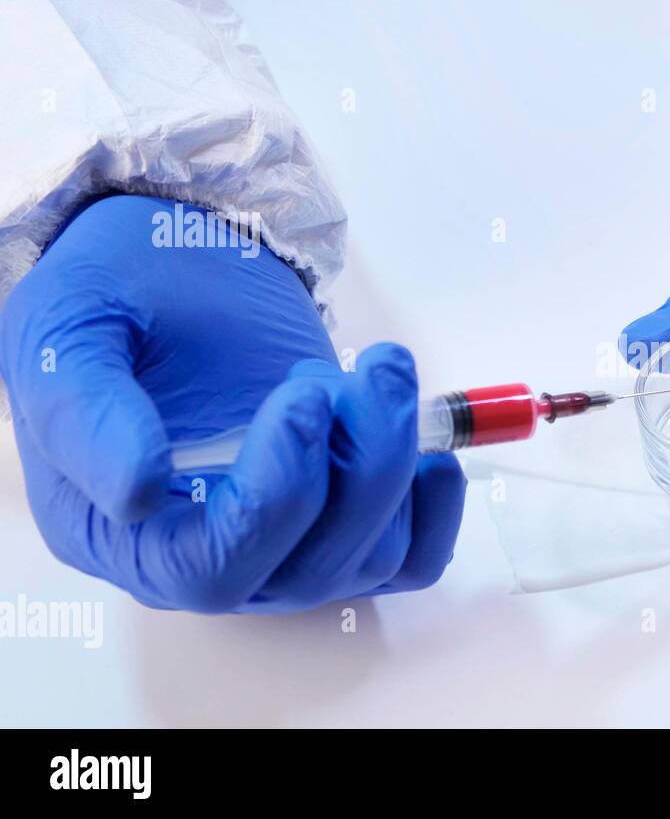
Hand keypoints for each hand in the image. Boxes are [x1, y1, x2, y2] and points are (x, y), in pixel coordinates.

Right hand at [1, 194, 464, 611]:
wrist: (185, 266)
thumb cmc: (119, 294)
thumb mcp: (69, 328)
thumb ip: (87, 413)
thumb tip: (136, 494)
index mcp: (119, 530)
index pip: (210, 568)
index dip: (274, 497)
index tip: (307, 397)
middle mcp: (202, 556)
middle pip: (303, 568)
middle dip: (359, 469)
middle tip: (370, 369)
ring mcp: (280, 545)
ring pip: (368, 557)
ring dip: (394, 463)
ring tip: (377, 373)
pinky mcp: (340, 518)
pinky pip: (409, 560)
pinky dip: (435, 514)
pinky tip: (431, 453)